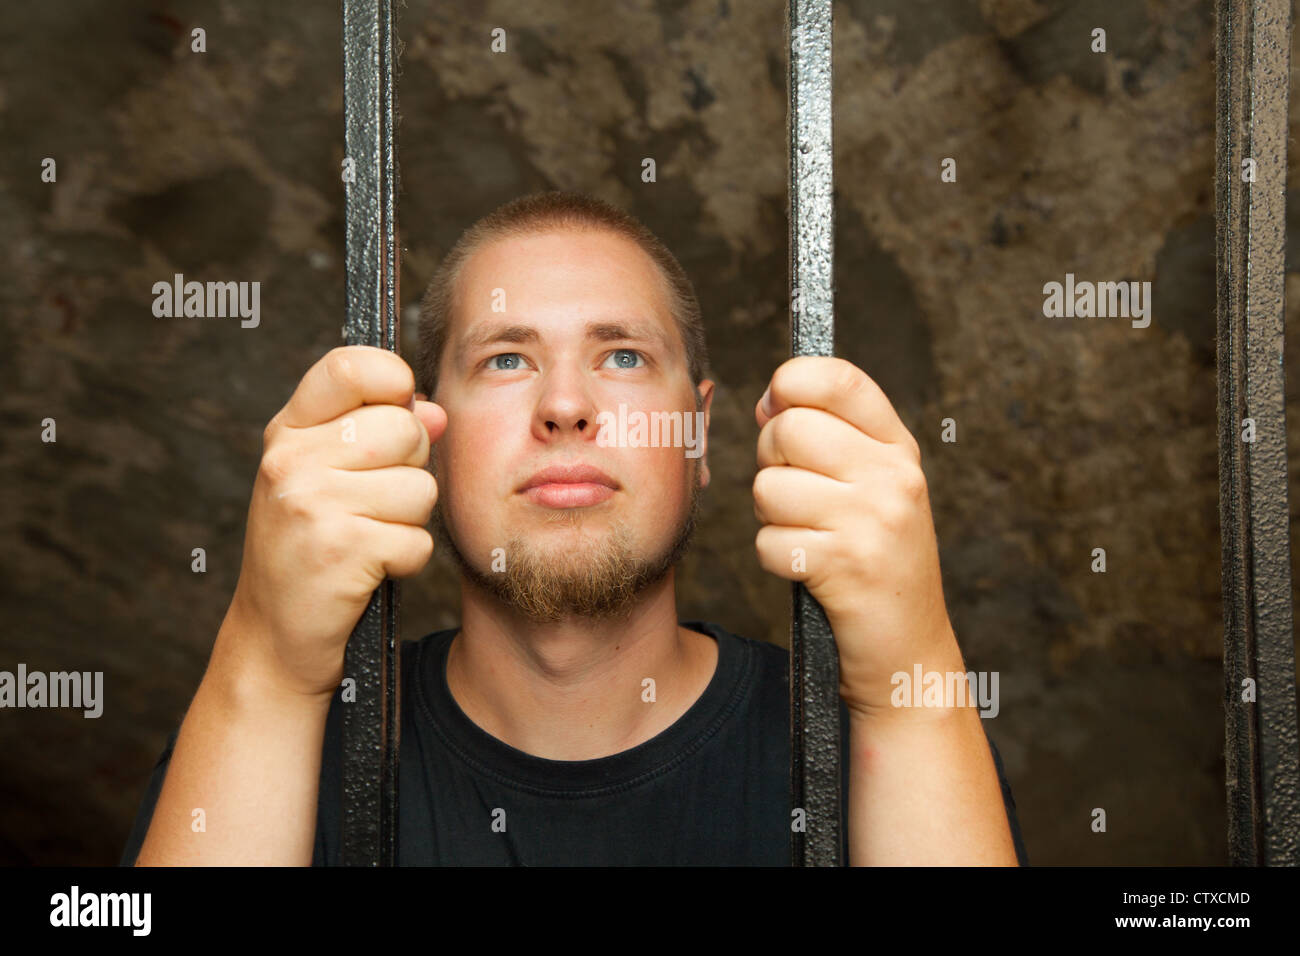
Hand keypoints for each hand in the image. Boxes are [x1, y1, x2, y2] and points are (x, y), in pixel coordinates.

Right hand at [227, 345, 446, 697]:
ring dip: (409, 522)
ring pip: (421, 488)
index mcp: (288, 432)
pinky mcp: (340, 549)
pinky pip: (418, 540)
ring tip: (367, 539)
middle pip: (406, 429)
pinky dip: (406, 561)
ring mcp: (311, 503)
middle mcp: (291, 460)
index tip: (397, 407)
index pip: (350, 366)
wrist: (276, 637)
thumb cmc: (313, 550)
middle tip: (371, 505)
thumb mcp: (330, 480)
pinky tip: (370, 570)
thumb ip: (381, 436)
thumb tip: (435, 412)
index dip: (392, 381)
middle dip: (410, 469)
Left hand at [752, 356, 959, 717]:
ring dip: (771, 518)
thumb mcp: (874, 489)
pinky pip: (769, 541)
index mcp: (898, 449)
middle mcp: (893, 477)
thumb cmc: (876, 564)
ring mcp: (873, 521)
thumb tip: (768, 402)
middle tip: (796, 498)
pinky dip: (777, 559)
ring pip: (769, 487)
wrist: (908, 652)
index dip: (789, 383)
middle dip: (770, 462)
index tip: (774, 409)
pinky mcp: (847, 566)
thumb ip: (831, 438)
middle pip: (788, 429)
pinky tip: (809, 571)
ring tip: (809, 537)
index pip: (837, 377)